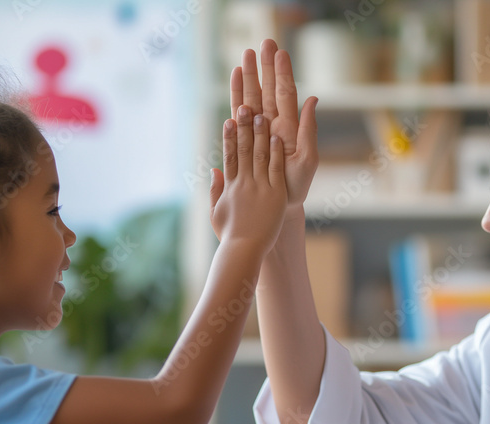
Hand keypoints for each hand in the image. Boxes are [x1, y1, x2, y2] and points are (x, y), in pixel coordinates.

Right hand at [209, 104, 286, 254]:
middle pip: (243, 150)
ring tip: (261, 114)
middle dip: (244, 127)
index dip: (228, 137)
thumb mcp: (217, 212)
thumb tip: (213, 170)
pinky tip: (276, 137)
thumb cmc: (230, 235)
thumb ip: (215, 190)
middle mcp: (244, 183)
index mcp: (230, 186)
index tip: (228, 120)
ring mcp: (260, 187)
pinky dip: (276, 152)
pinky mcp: (275, 194)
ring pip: (260, 154)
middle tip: (243, 106)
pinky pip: (275, 168)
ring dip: (260, 133)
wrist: (244, 250)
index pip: (229, 156)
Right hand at [231, 40, 317, 212]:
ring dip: (249, 77)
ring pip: (253, 98)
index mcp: (290, 127)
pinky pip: (239, 115)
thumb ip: (309, 129)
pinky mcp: (244, 139)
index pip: (286, 94)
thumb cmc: (296, 186)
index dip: (283, 74)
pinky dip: (236, 96)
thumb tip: (313, 99)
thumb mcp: (308, 158)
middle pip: (268, 90)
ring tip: (245, 56)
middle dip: (265, 68)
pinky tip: (234, 79)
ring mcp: (258, 131)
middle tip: (263, 43)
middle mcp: (273, 125)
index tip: (281, 52)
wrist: (279, 206)